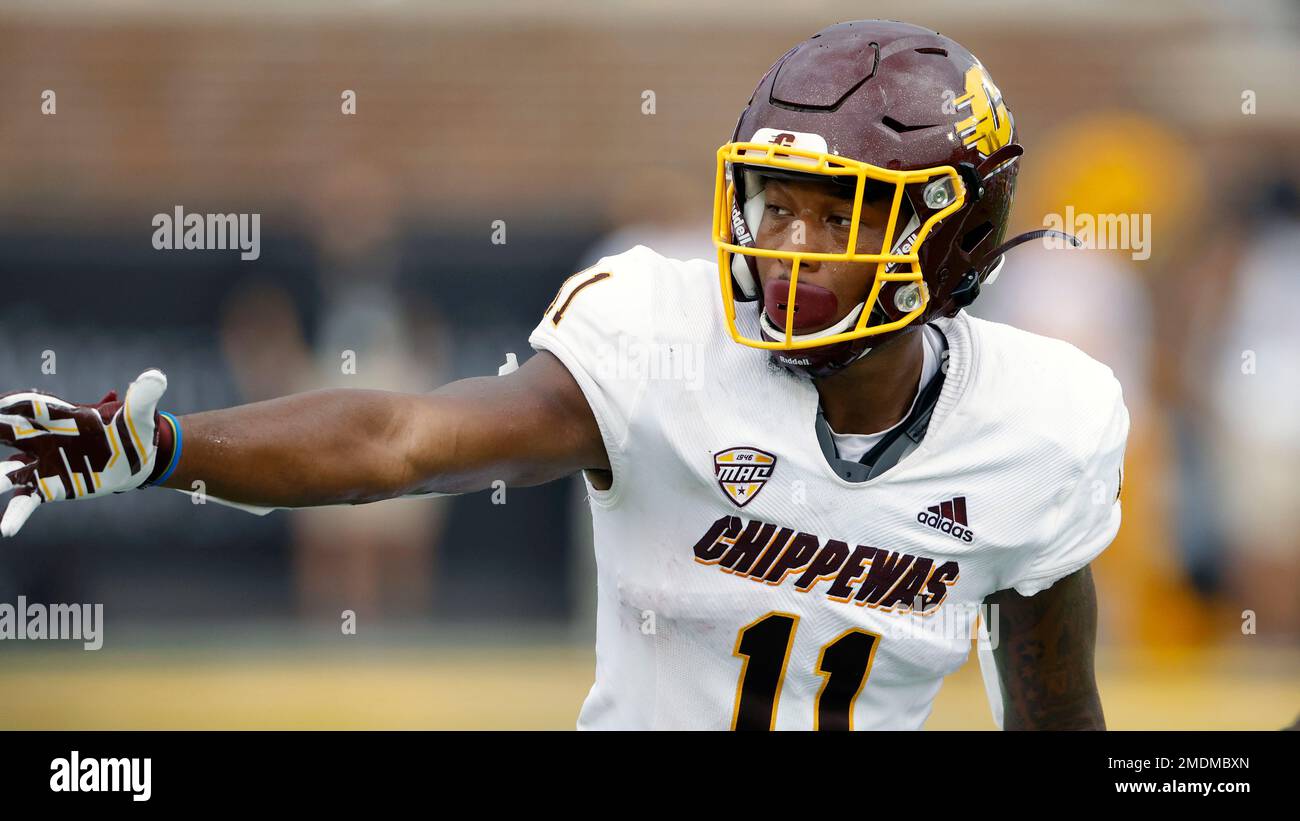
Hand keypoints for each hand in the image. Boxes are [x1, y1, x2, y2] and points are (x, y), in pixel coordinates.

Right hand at [0, 369, 175, 536]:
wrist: (140, 459)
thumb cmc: (135, 430)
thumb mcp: (141, 413)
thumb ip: (144, 395)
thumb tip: (155, 377)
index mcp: (61, 416)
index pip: (28, 405)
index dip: (10, 404)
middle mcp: (44, 439)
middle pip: (6, 432)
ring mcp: (44, 465)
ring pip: (7, 471)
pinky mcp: (51, 488)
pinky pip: (25, 501)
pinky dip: (15, 514)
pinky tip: (5, 530)